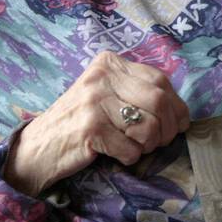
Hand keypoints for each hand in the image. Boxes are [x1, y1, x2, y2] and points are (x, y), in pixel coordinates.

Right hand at [3, 51, 189, 196]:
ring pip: (149, 127)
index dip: (177, 106)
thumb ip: (139, 93)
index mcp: (109, 63)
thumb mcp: (107, 95)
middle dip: (168, 128)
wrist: (38, 147)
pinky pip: (131, 149)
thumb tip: (182, 113)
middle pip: (159, 102)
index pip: (160, 80)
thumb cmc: (80, 122)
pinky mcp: (91, 128)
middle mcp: (101, 77)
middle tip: (161, 141)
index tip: (179, 123)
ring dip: (148, 145)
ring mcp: (94, 102)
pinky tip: (117, 154)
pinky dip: (130, 157)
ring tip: (135, 146)